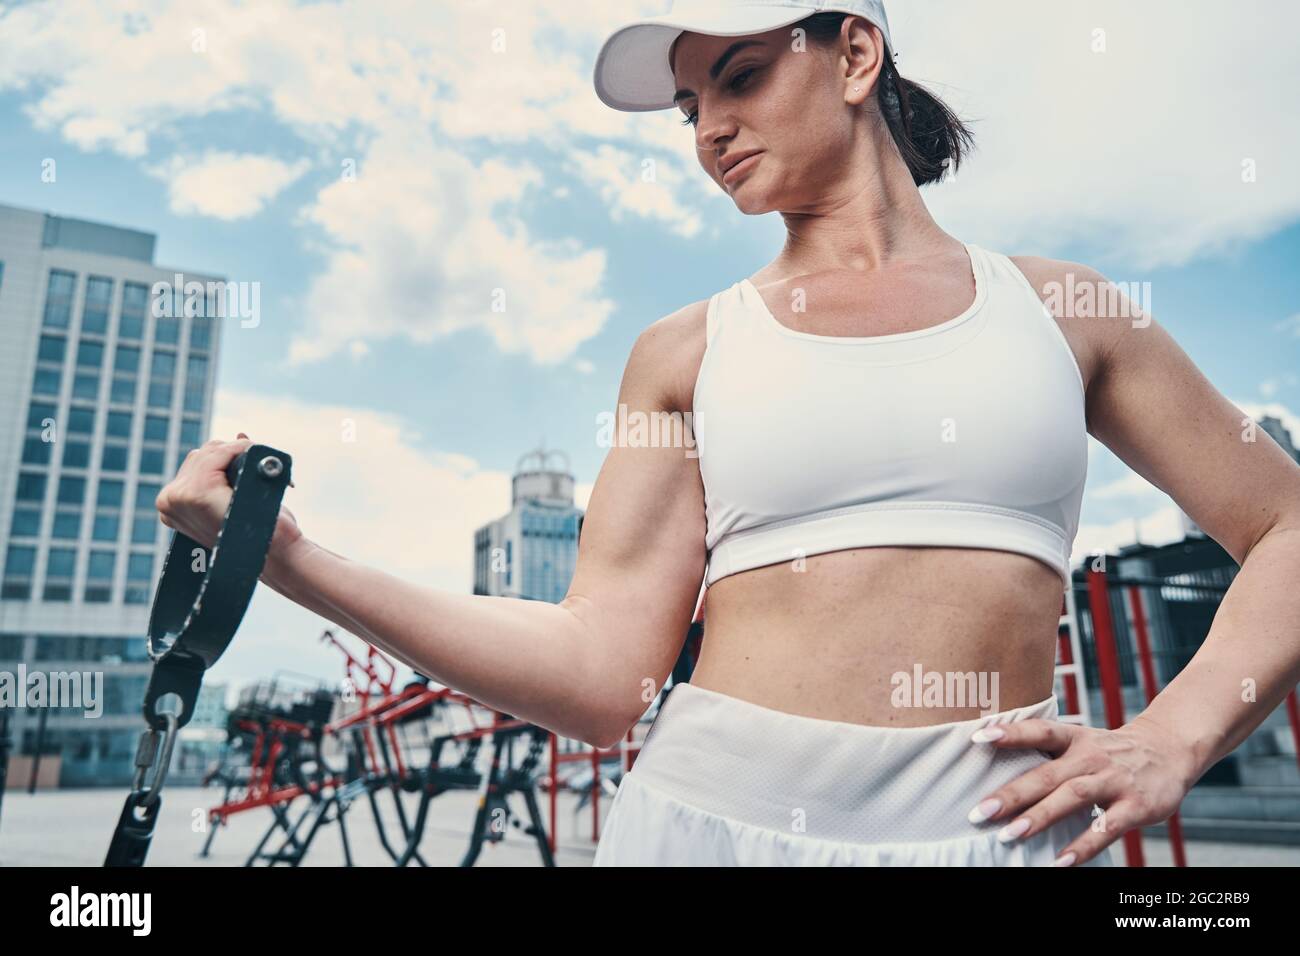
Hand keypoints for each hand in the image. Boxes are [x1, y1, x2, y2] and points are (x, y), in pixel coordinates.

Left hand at [157, 432, 301, 556]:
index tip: (258, 448)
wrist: (270, 559)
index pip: (216, 453)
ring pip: (197, 460)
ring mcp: (171, 506)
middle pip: (203, 453)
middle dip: (231, 453)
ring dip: (222, 461)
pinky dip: (211, 472)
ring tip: (244, 471)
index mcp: (192, 495)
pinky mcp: (174, 509)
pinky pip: (192, 475)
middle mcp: (174, 499)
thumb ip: (249, 461)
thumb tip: (241, 437)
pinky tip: (228, 477)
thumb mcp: (263, 490)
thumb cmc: (271, 529)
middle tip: (255, 459)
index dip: (241, 447)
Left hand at [966, 711, 1195, 865]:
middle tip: (980, 811)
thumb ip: (1048, 754)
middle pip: (1047, 774)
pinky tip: (1061, 862)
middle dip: (1012, 794)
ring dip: (1040, 817)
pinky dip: (1083, 846)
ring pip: (1073, 797)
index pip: (1040, 731)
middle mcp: (1092, 757)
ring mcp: (1114, 781)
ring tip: (1010, 835)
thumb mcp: (1081, 741)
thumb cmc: (1111, 751)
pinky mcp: (1136, 806)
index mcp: (1075, 739)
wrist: (1169, 750)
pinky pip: (1106, 828)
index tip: (978, 736)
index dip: (1011, 732)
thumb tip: (997, 766)